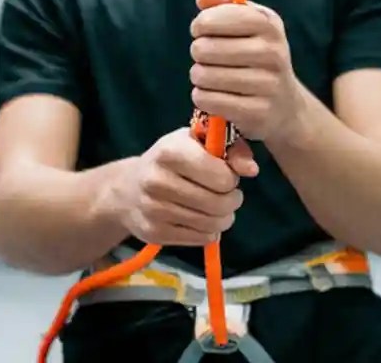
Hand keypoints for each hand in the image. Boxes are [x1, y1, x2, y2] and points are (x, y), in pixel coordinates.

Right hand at [113, 128, 255, 246]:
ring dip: (224, 218)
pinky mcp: (154, 233)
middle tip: (228, 195)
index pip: (222, 177)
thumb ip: (231, 148)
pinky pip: (201, 239)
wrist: (128, 188)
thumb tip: (252, 170)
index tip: (225, 175)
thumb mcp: (197, 141)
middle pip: (219, 204)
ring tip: (218, 208)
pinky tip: (202, 219)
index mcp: (170, 152)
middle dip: (232, 200)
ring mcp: (154, 210)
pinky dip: (210, 231)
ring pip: (212, 224)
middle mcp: (158, 181)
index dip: (231, 178)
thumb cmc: (171, 159)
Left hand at [189, 0, 305, 144]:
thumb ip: (223, 4)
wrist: (286, 106)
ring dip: (199, 76)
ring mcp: (267, 84)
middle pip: (204, 48)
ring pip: (203, 75)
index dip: (201, 24)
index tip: (203, 30)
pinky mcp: (256, 112)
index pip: (216, 18)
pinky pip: (207, 99)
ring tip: (212, 76)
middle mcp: (272, 52)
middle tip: (209, 58)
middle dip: (199, 53)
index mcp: (268, 24)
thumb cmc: (258, 57)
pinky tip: (214, 95)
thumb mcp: (248, 24)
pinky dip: (202, 97)